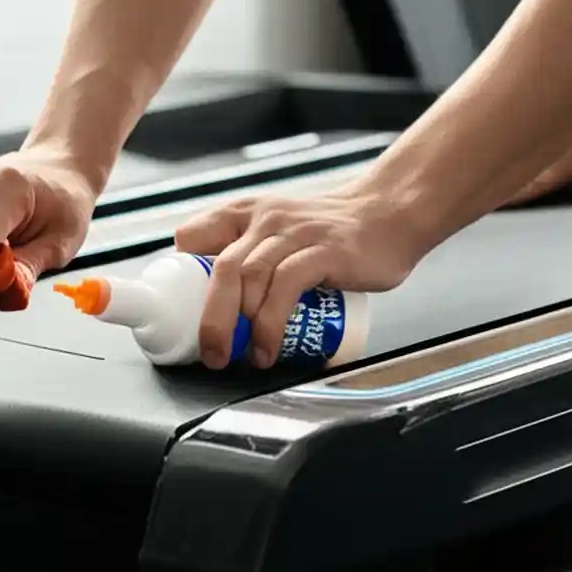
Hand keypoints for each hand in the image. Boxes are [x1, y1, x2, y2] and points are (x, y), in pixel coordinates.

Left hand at [174, 189, 423, 369]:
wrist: (389, 213)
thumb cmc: (330, 232)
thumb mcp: (277, 230)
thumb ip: (247, 253)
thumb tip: (214, 300)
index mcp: (243, 214)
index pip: (192, 237)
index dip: (181, 278)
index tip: (183, 315)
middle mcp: (263, 220)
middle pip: (220, 269)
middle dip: (209, 319)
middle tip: (211, 353)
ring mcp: (293, 233)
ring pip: (248, 278)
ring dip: (240, 326)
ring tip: (243, 357)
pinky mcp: (322, 251)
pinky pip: (286, 287)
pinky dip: (272, 322)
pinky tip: (270, 347)